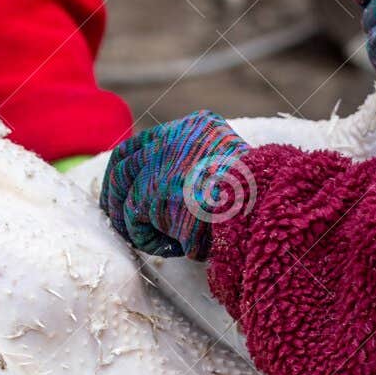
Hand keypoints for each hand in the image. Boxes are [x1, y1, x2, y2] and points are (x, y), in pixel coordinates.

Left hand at [100, 111, 249, 260]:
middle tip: (116, 214)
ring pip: (124, 189)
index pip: (153, 140)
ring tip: (145, 236)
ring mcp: (157, 163)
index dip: (138, 164)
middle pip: (125, 158)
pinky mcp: (148, 194)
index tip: (132, 184)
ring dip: (129, 217)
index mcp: (197, 127)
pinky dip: (147, 238)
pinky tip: (170, 247)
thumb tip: (190, 196)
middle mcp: (172, 137)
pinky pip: (133, 220)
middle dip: (116, 188)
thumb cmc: (257, 198)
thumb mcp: (235, 170)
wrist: (259, 207)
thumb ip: (208, 171)